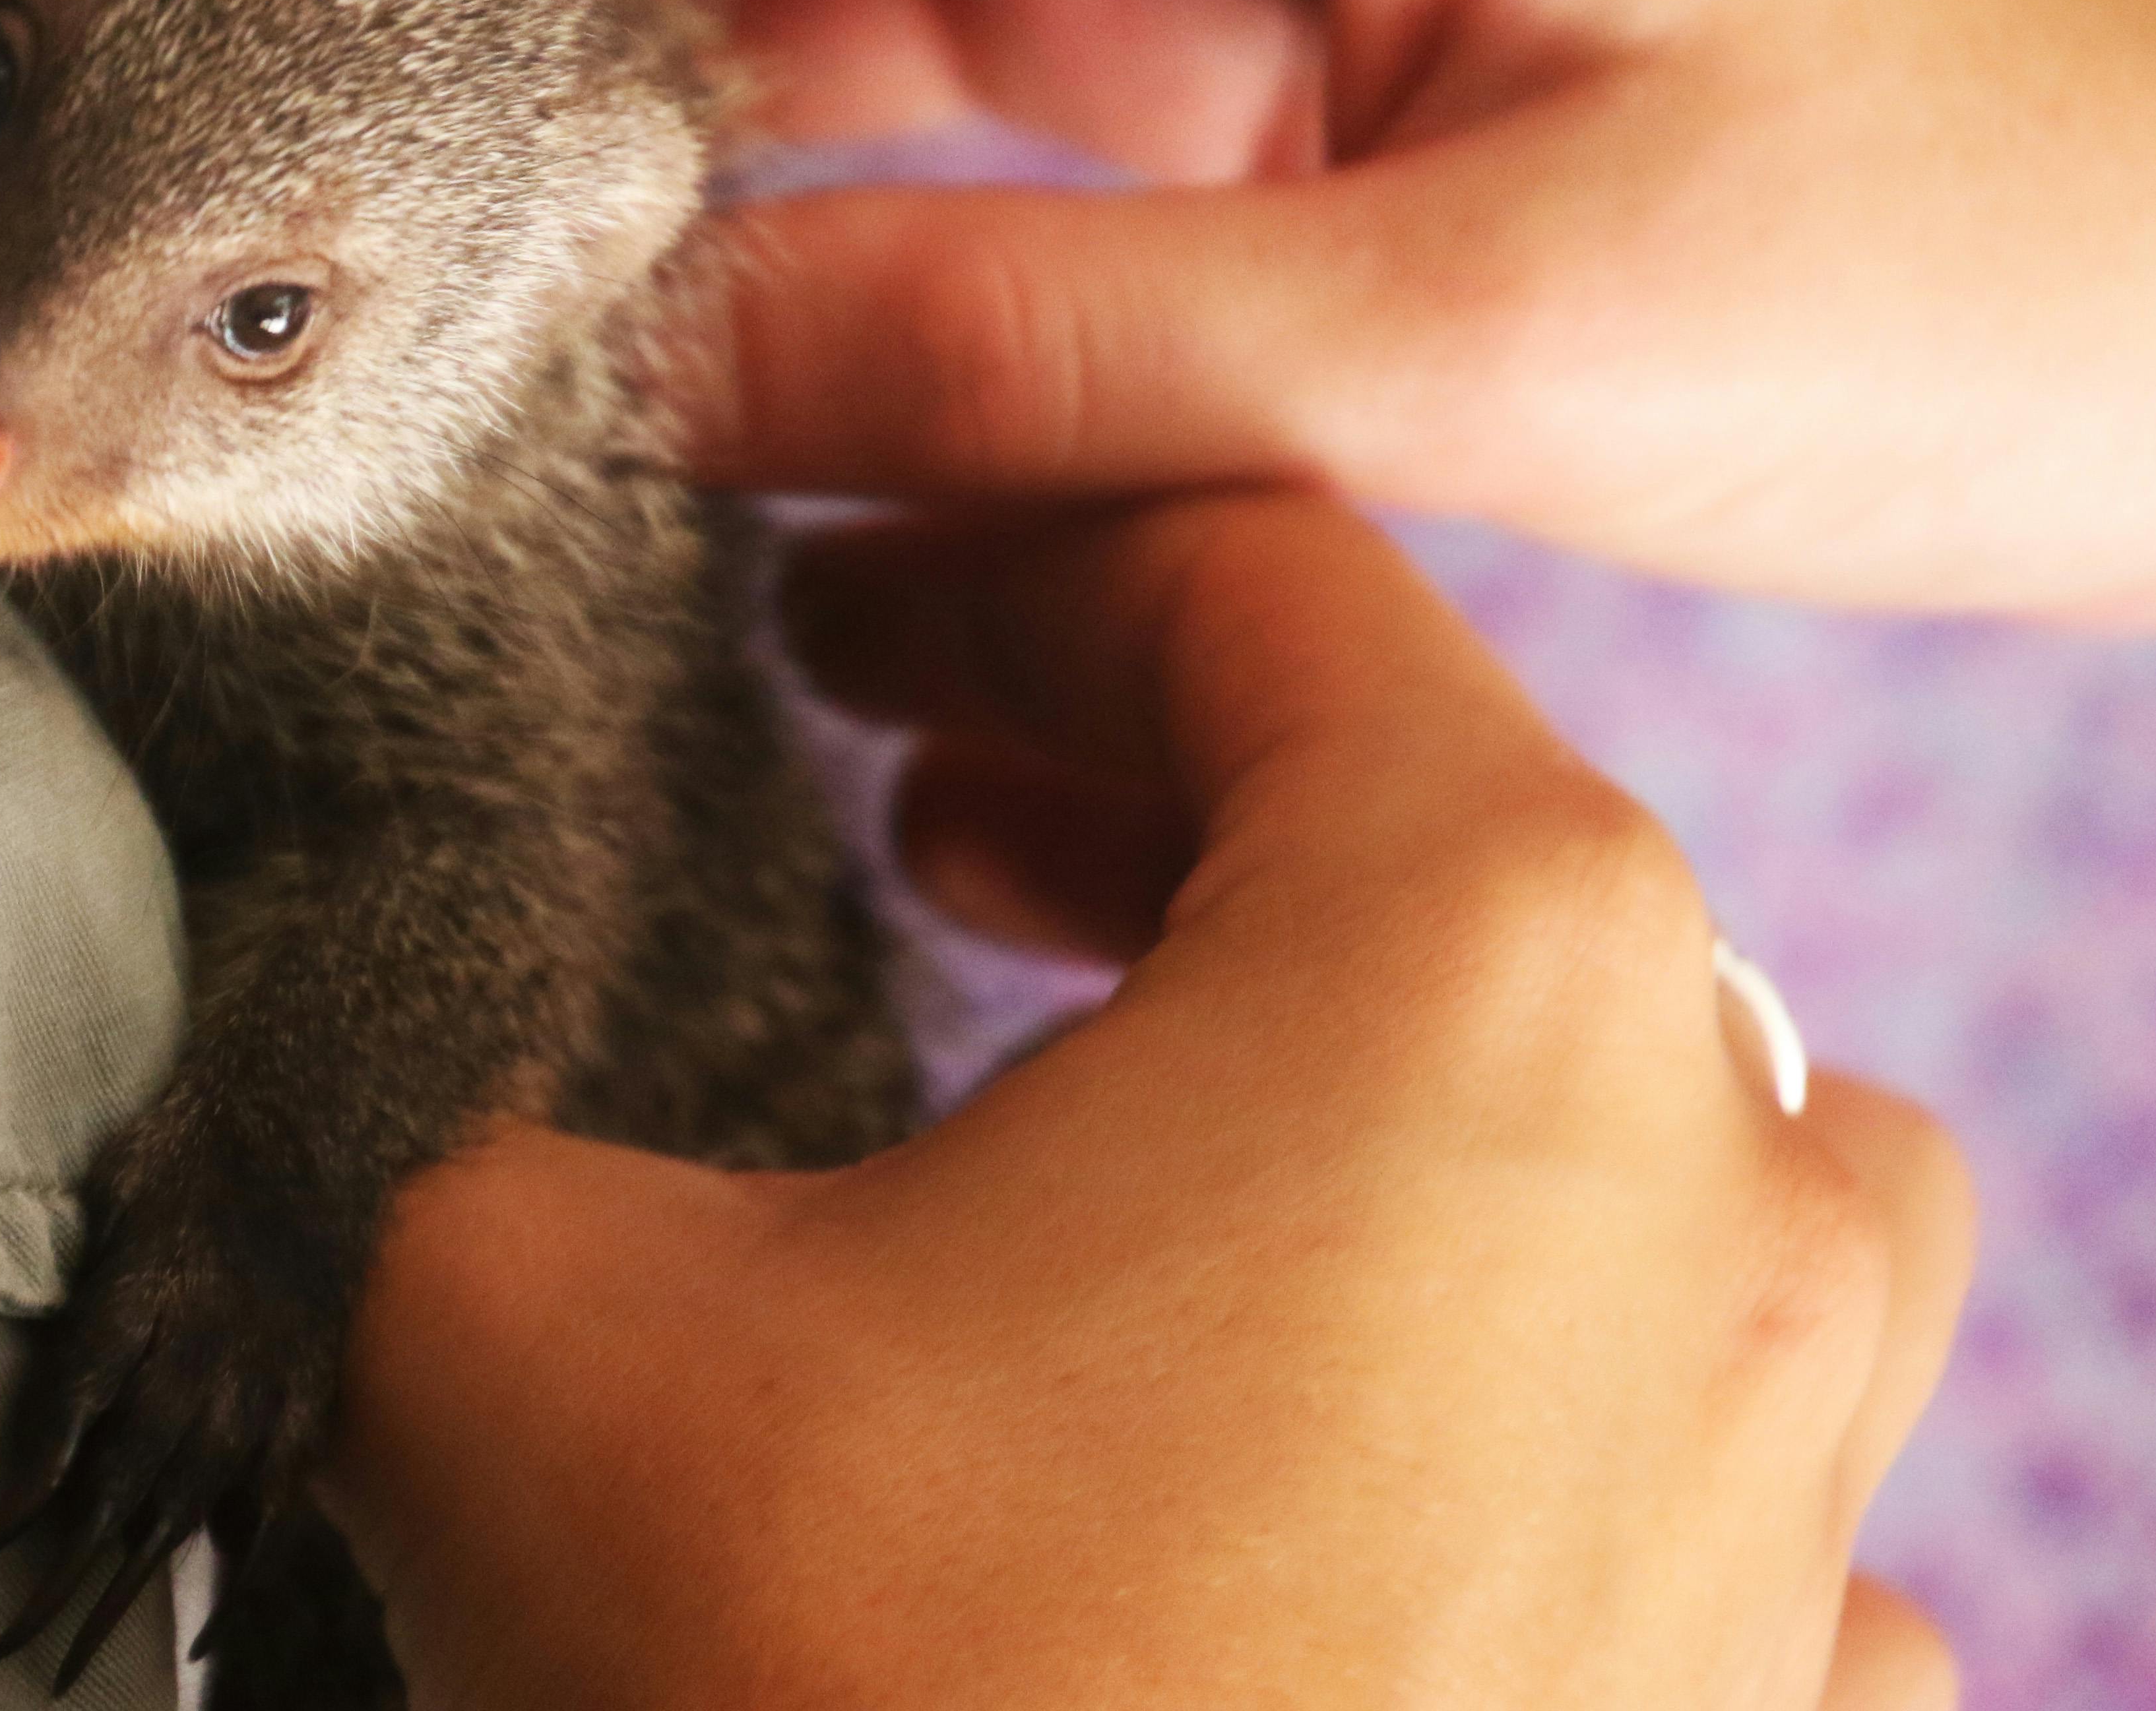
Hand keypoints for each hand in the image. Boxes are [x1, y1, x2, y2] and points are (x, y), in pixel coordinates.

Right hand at [323, 491, 1970, 1709]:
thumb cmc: (824, 1699)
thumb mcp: (506, 1296)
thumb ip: (432, 1058)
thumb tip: (359, 981)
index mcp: (1482, 964)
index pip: (1252, 585)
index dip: (994, 558)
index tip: (831, 605)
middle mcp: (1728, 1187)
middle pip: (1444, 832)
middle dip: (1142, 779)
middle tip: (907, 789)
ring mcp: (1796, 1473)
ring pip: (1620, 1110)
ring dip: (1364, 1042)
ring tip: (1113, 1070)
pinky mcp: (1773, 1702)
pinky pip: (1685, 1421)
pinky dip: (1505, 1347)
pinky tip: (1297, 1406)